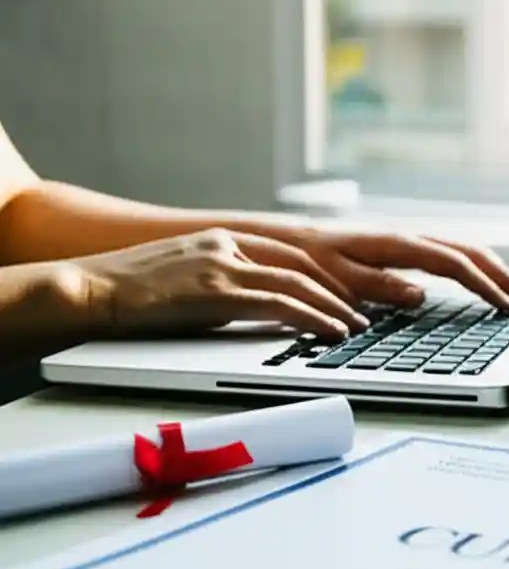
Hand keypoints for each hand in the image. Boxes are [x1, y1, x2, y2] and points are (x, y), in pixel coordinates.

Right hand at [69, 229, 368, 339]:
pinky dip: (312, 316)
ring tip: (355, 326)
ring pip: (297, 281)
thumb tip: (250, 311)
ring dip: (333, 306)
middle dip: (339, 288)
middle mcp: (226, 245)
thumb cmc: (125, 296)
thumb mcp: (181, 282)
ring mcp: (221, 264)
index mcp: (219, 239)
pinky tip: (331, 330)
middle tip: (364, 311)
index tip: (345, 292)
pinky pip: (279, 303)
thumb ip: (218, 287)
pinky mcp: (214, 290)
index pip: (287, 252)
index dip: (322, 274)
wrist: (84, 290)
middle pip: (302, 262)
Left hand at [268, 228, 508, 312]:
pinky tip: (485, 289)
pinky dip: (477, 273)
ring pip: (466, 253)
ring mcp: (410, 244)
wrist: (281, 241)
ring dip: (497, 274)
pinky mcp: (405, 252)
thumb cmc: (303, 261)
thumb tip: (421, 294)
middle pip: (472, 253)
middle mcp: (409, 239)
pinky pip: (452, 259)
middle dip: (507, 278)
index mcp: (396, 244)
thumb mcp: (334, 277)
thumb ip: (377, 286)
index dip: (485, 286)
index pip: (453, 263)